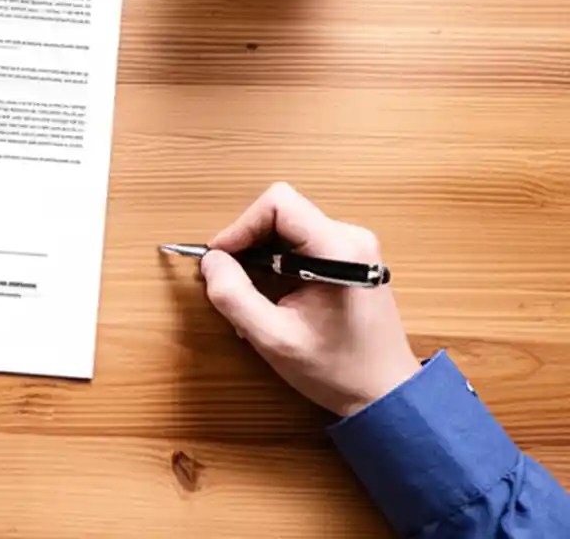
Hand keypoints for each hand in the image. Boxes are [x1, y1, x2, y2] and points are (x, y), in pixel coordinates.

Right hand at [200, 182, 418, 415]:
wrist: (385, 392)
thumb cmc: (336, 370)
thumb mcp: (273, 339)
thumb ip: (235, 296)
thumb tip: (210, 261)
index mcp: (338, 249)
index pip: (278, 204)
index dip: (240, 226)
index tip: (219, 259)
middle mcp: (350, 237)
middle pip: (280, 214)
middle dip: (247, 243)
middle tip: (229, 282)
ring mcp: (353, 246)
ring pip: (287, 229)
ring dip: (260, 257)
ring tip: (251, 298)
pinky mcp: (350, 259)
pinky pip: (300, 245)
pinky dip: (276, 264)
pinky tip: (272, 298)